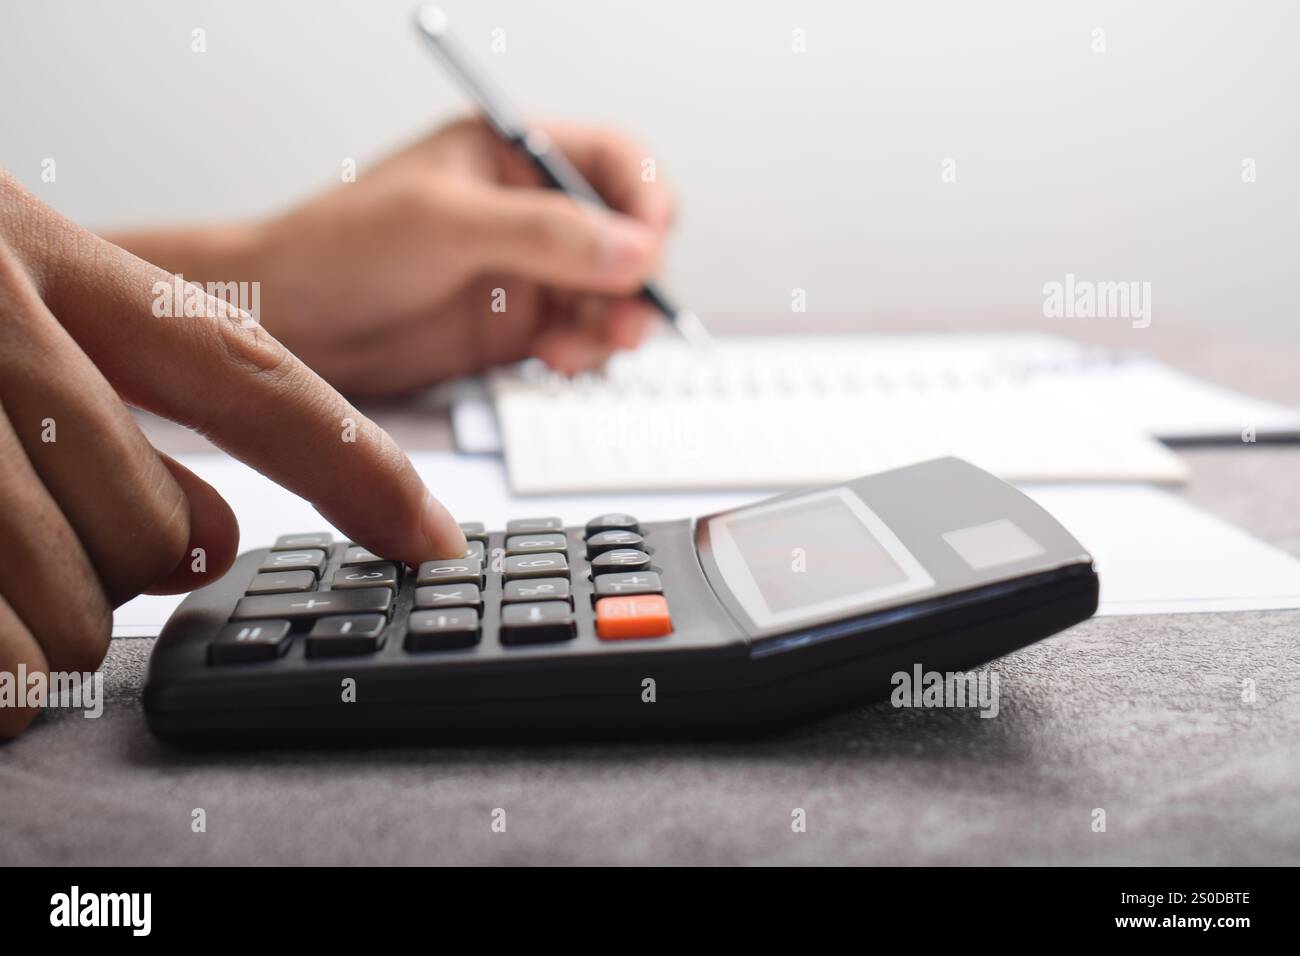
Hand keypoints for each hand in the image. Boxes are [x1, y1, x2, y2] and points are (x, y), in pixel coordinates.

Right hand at [0, 172, 465, 736]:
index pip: (254, 379)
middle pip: (158, 535)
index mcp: (51, 262)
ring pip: (66, 612)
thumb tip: (210, 539)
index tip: (435, 541)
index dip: (360, 467)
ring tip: (1, 575)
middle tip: (68, 539)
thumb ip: (123, 393)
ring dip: (47, 630)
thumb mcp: (9, 285)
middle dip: (135, 570)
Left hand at [112, 118, 675, 395]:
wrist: (284, 323)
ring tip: (583, 350)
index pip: (616, 163)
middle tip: (623, 319)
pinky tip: (555, 362)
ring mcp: (527, 272)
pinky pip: (580, 340)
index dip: (645, 202)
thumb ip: (542, 234)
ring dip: (612, 326)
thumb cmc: (336, 246)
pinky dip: (583, 355)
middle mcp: (531, 210)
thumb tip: (632, 248)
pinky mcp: (516, 327)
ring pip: (611, 296)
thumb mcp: (443, 225)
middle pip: (627, 237)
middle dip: (635, 279)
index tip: (649, 247)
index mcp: (513, 154)